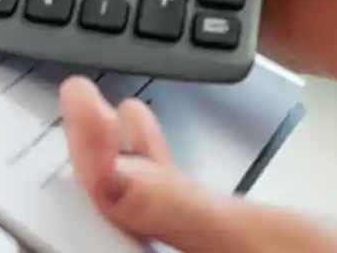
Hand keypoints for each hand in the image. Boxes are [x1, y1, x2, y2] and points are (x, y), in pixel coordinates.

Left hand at [52, 76, 336, 251]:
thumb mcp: (257, 243)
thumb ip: (178, 211)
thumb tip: (111, 177)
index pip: (96, 225)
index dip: (81, 161)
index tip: (80, 103)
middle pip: (103, 222)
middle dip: (90, 156)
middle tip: (80, 97)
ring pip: (134, 211)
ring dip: (117, 156)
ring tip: (106, 106)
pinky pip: (169, 209)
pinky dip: (155, 168)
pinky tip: (146, 132)